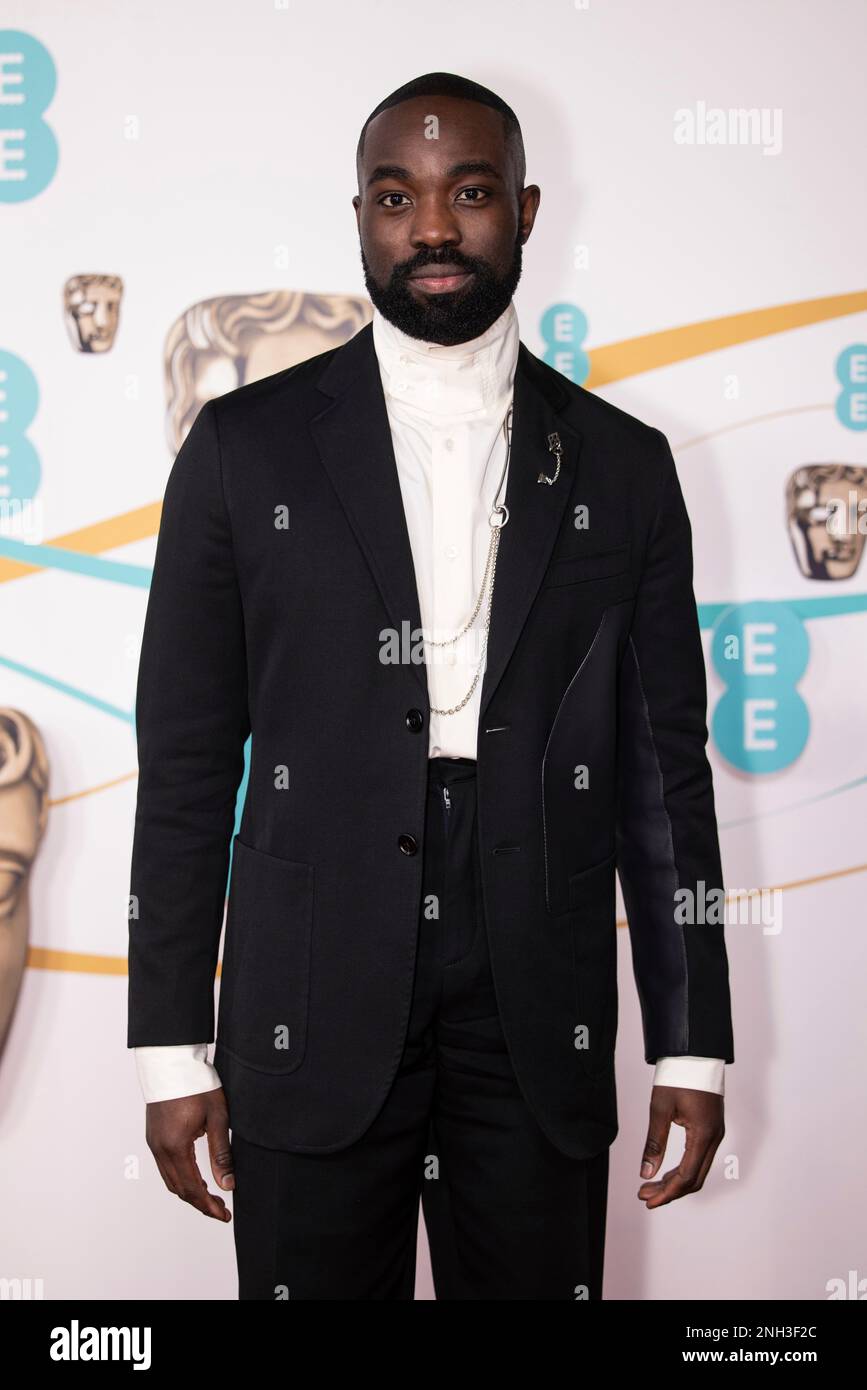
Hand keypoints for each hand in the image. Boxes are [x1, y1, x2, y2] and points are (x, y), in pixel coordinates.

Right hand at [145, 1087, 233, 1220]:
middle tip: (221, 1210)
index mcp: (175, 1147)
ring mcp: (154, 1142)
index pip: (192, 1189)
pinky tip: (195, 1175)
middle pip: (179, 1189)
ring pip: (170, 1179)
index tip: (224, 1215)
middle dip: (200, 1203)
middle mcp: (160, 1149)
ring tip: (210, 1196)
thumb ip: (221, 1153)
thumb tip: (228, 1184)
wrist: (171, 1060)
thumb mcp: (217, 1118)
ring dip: (189, 1191)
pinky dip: (180, 1177)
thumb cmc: (196, 1084)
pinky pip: (165, 1166)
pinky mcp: (154, 1135)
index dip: (208, 1206)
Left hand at [637, 1085, 723, 1208]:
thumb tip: (646, 1173)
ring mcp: (716, 1133)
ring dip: (675, 1182)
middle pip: (694, 1179)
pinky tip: (666, 1172)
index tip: (648, 1200)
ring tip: (650, 1186)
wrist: (694, 1053)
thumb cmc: (677, 1076)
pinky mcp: (712, 1129)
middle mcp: (714, 1138)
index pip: (686, 1176)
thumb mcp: (660, 1109)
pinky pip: (699, 1158)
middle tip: (645, 1196)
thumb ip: (654, 1143)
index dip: (667, 1193)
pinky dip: (683, 1169)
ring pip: (698, 1170)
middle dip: (669, 1191)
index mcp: (703, 1134)